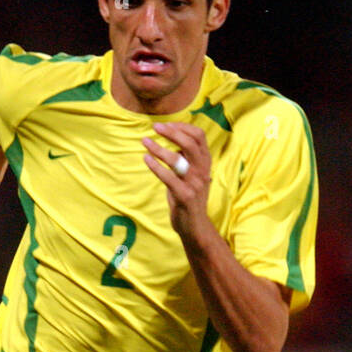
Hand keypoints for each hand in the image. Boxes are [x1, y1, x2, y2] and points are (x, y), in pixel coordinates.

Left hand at [142, 121, 212, 246]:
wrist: (195, 226)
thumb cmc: (189, 198)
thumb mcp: (192, 175)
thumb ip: (186, 158)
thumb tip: (174, 138)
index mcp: (206, 163)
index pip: (199, 136)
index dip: (182, 127)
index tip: (166, 125)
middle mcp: (203, 171)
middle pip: (190, 143)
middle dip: (172, 132)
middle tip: (155, 127)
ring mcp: (194, 184)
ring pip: (178, 159)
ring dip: (159, 148)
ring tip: (145, 142)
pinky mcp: (184, 196)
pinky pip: (168, 177)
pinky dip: (155, 166)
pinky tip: (146, 159)